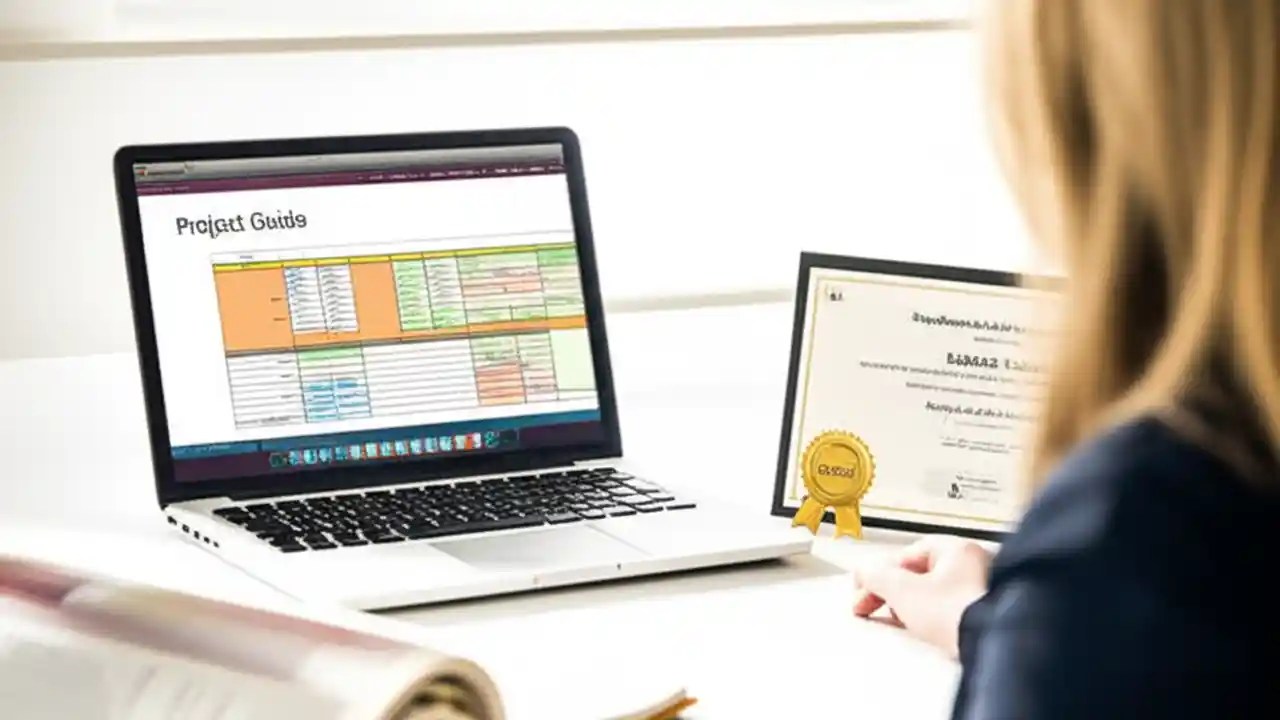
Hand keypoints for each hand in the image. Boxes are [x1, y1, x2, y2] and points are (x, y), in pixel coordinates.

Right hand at [852, 535, 991, 657]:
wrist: (993, 647)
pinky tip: (926, 632)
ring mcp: (985, 590)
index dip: (879, 572)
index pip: (906, 554)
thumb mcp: (903, 590)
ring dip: (912, 607)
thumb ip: (877, 576)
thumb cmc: (958, 612)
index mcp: (957, 548)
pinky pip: (951, 612)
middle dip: (893, 592)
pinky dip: (933, 619)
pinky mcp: (987, 615)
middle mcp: (976, 563)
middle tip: (873, 607)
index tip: (863, 589)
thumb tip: (864, 572)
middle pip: (920, 574)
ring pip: (936, 594)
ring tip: (901, 621)